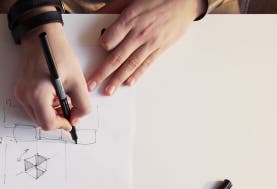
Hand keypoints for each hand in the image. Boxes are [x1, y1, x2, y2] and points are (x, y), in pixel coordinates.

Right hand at [14, 22, 92, 130]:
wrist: (42, 37)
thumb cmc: (59, 54)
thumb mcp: (77, 80)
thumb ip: (82, 104)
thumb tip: (77, 118)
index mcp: (38, 94)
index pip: (47, 123)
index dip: (62, 125)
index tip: (71, 120)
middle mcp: (25, 96)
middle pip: (41, 121)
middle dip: (57, 118)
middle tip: (69, 108)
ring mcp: (21, 93)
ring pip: (37, 115)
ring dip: (51, 113)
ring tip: (62, 98)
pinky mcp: (20, 90)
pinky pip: (32, 106)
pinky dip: (44, 105)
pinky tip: (53, 93)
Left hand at [87, 0, 204, 94]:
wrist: (185, 1)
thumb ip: (114, 7)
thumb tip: (99, 14)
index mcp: (130, 19)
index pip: (110, 39)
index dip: (101, 45)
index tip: (96, 49)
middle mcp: (139, 34)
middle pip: (117, 57)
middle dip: (102, 73)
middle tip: (91, 85)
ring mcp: (150, 43)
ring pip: (130, 64)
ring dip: (117, 80)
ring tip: (108, 91)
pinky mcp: (160, 48)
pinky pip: (146, 64)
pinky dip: (137, 75)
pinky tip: (128, 83)